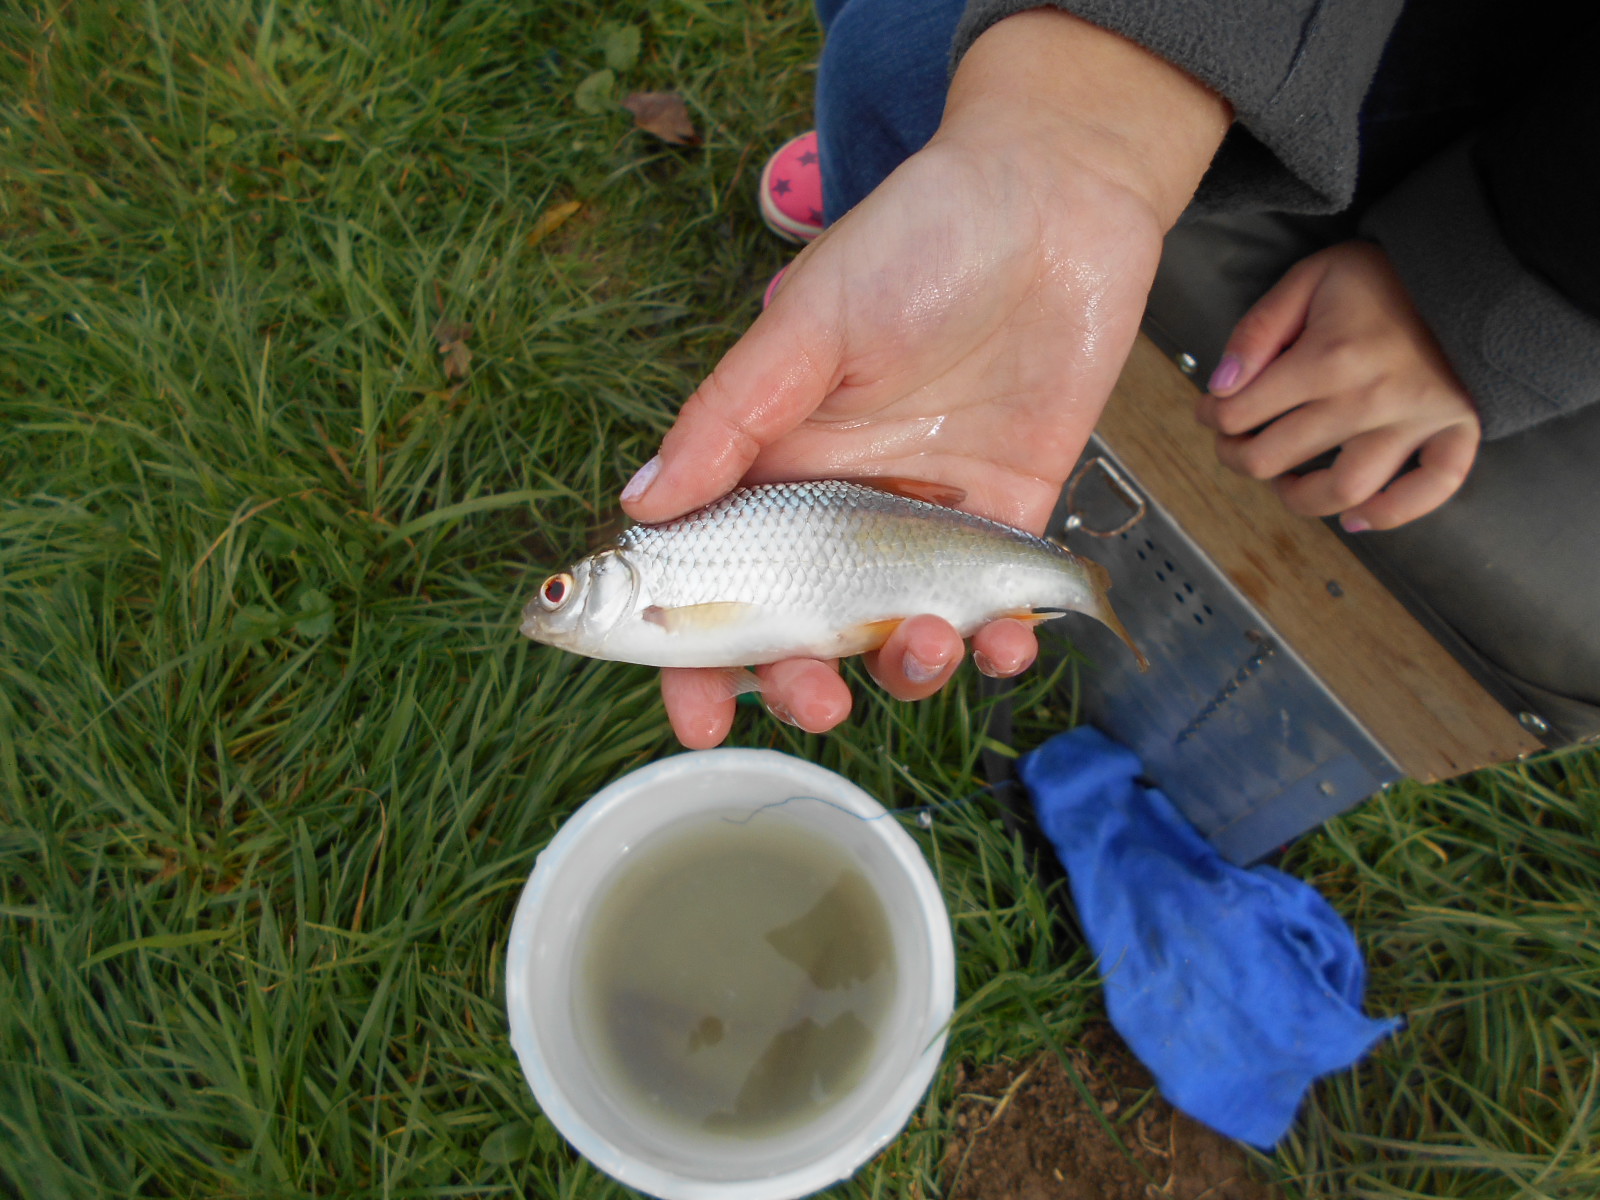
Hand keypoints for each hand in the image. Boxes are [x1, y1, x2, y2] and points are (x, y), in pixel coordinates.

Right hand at [623, 12, 1228, 747]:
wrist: (1054, 197)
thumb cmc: (917, 240)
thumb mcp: (809, 323)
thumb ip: (728, 419)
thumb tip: (638, 507)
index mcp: (776, 464)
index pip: (720, 581)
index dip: (699, 658)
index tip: (698, 719)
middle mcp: (843, 508)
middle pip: (804, 631)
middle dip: (801, 684)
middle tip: (815, 696)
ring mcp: (925, 522)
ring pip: (898, 639)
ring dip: (904, 672)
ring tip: (924, 643)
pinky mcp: (1007, 521)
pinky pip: (994, 612)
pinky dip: (998, 647)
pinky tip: (1005, 644)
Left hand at [1195, 240, 1480, 532]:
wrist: (1469, 266)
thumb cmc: (1384, 274)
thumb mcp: (1310, 279)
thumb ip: (1258, 330)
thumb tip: (1221, 387)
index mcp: (1328, 359)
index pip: (1239, 414)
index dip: (1212, 415)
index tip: (1213, 409)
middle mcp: (1368, 400)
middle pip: (1274, 459)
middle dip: (1237, 455)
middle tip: (1236, 443)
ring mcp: (1415, 422)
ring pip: (1343, 490)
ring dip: (1299, 497)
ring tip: (1286, 480)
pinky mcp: (1457, 430)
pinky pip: (1430, 489)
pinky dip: (1392, 513)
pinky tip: (1356, 516)